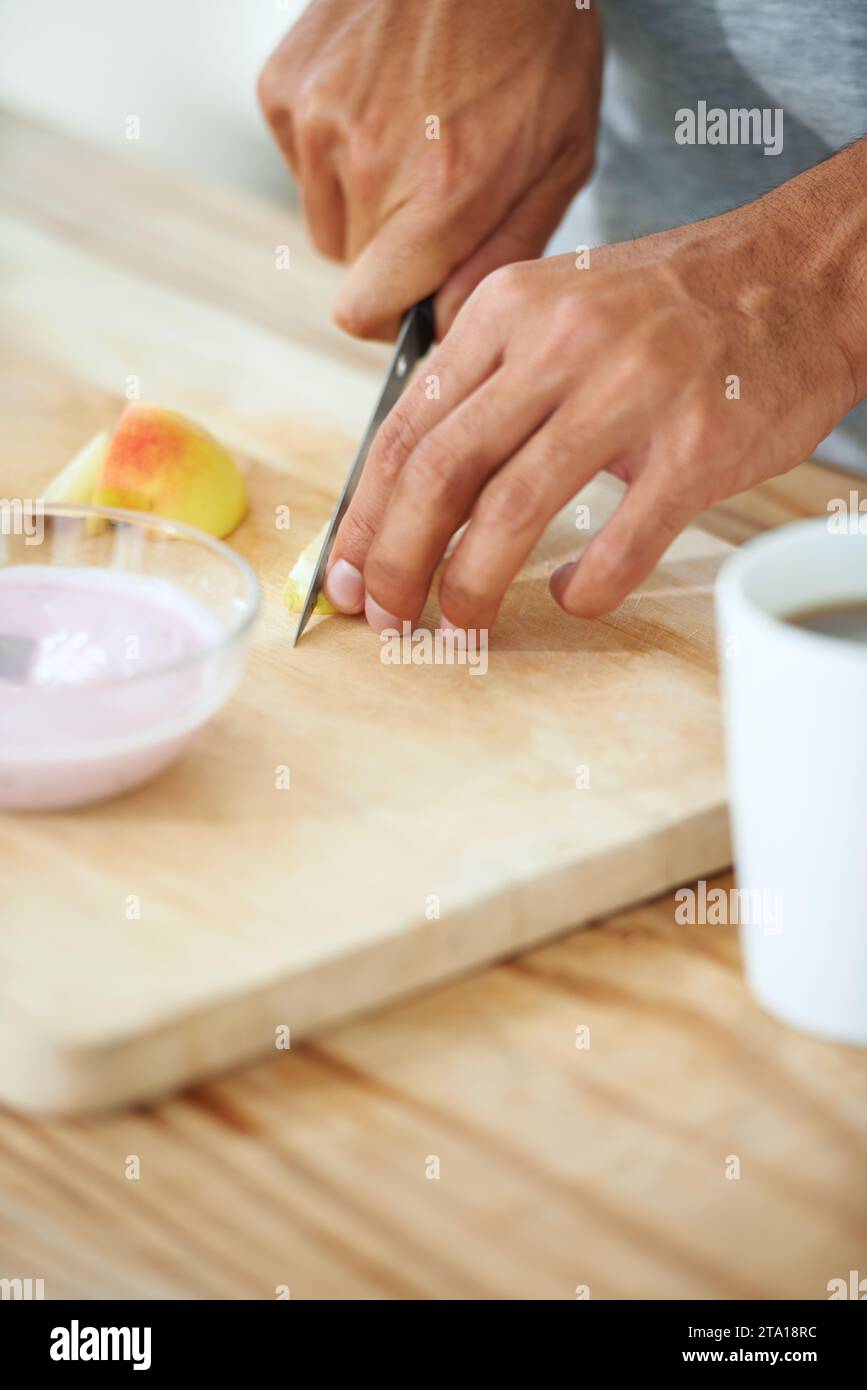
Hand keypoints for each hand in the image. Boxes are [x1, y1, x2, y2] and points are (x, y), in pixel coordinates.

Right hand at [258, 0, 600, 338]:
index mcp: (440, 192)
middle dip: (392, 253)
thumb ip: (503, 255)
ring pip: (325, 220)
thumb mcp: (559, 159)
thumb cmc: (538, 44)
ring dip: (363, 203)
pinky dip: (333, 152)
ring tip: (412, 139)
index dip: (394, 316)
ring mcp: (314, 118)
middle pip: (351, 271)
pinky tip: (381, 103)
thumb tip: (447, 325)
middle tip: (437, 194)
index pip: (364, 312)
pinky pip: (299, 165)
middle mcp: (365, 160)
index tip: (420, 297)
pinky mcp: (281, 87)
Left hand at [322, 177, 863, 629]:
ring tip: (462, 628)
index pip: (406, 427)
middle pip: (440, 474)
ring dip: (471, 589)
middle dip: (398, 564)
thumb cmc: (666, 309)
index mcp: (507, 309)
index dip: (364, 517)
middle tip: (388, 619)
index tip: (345, 576)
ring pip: (511, 512)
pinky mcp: (698, 445)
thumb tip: (404, 491)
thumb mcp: (554, 307)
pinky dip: (584, 589)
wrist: (796, 276)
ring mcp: (632, 391)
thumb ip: (483, 381)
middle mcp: (559, 341)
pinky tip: (572, 596)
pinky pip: (619, 545)